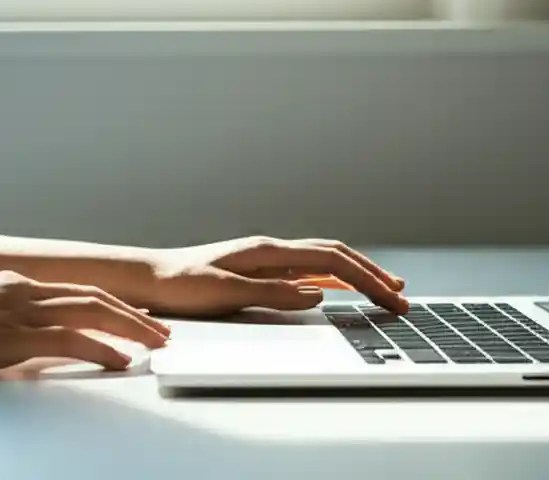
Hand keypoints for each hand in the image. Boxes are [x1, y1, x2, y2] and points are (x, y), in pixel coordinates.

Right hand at [0, 271, 170, 375]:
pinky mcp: (12, 336)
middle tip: (161, 329)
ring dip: (130, 328)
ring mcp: (19, 310)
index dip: (110, 302)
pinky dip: (101, 348)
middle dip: (132, 314)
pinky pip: (70, 340)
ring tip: (155, 343)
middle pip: (94, 297)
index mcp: (13, 284)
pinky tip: (120, 360)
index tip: (133, 315)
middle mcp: (23, 290)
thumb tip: (15, 342)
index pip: (74, 290)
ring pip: (92, 313)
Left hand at [146, 237, 407, 316]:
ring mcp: (266, 260)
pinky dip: (334, 280)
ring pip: (325, 261)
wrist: (146, 278)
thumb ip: (271, 294)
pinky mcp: (259, 272)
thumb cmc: (178, 286)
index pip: (333, 261)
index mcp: (267, 251)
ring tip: (385, 290)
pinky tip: (341, 291)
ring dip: (358, 275)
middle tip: (402, 298)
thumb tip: (317, 296)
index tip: (393, 299)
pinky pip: (307, 272)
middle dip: (373, 275)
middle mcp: (271, 250)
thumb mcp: (224, 293)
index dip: (368, 280)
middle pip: (337, 256)